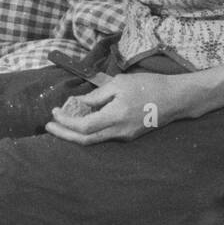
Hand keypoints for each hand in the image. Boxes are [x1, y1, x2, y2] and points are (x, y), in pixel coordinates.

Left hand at [45, 73, 184, 144]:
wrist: (175, 98)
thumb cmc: (148, 86)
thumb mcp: (119, 83)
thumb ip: (97, 95)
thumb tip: (80, 103)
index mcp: (115, 117)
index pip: (83, 127)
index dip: (65, 122)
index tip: (54, 113)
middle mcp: (119, 132)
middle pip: (85, 140)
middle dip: (64, 134)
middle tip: (48, 126)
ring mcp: (125, 136)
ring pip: (94, 140)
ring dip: (75, 132)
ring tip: (62, 122)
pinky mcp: (129, 135)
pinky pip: (104, 135)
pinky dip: (89, 129)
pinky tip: (83, 118)